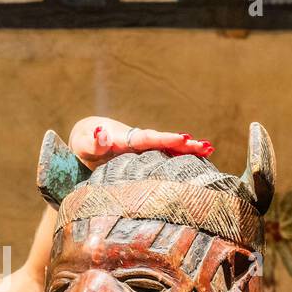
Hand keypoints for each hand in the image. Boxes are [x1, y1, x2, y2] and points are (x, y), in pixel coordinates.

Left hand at [67, 116, 213, 170]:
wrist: (89, 137)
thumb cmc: (84, 143)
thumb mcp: (83, 144)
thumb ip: (93, 142)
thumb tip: (102, 134)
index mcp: (125, 139)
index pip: (147, 139)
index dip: (165, 140)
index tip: (183, 138)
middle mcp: (138, 141)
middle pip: (163, 142)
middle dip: (183, 144)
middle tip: (203, 145)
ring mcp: (144, 148)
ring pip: (168, 147)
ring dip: (188, 148)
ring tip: (209, 149)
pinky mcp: (146, 155)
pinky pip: (167, 155)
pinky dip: (183, 155)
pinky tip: (203, 156)